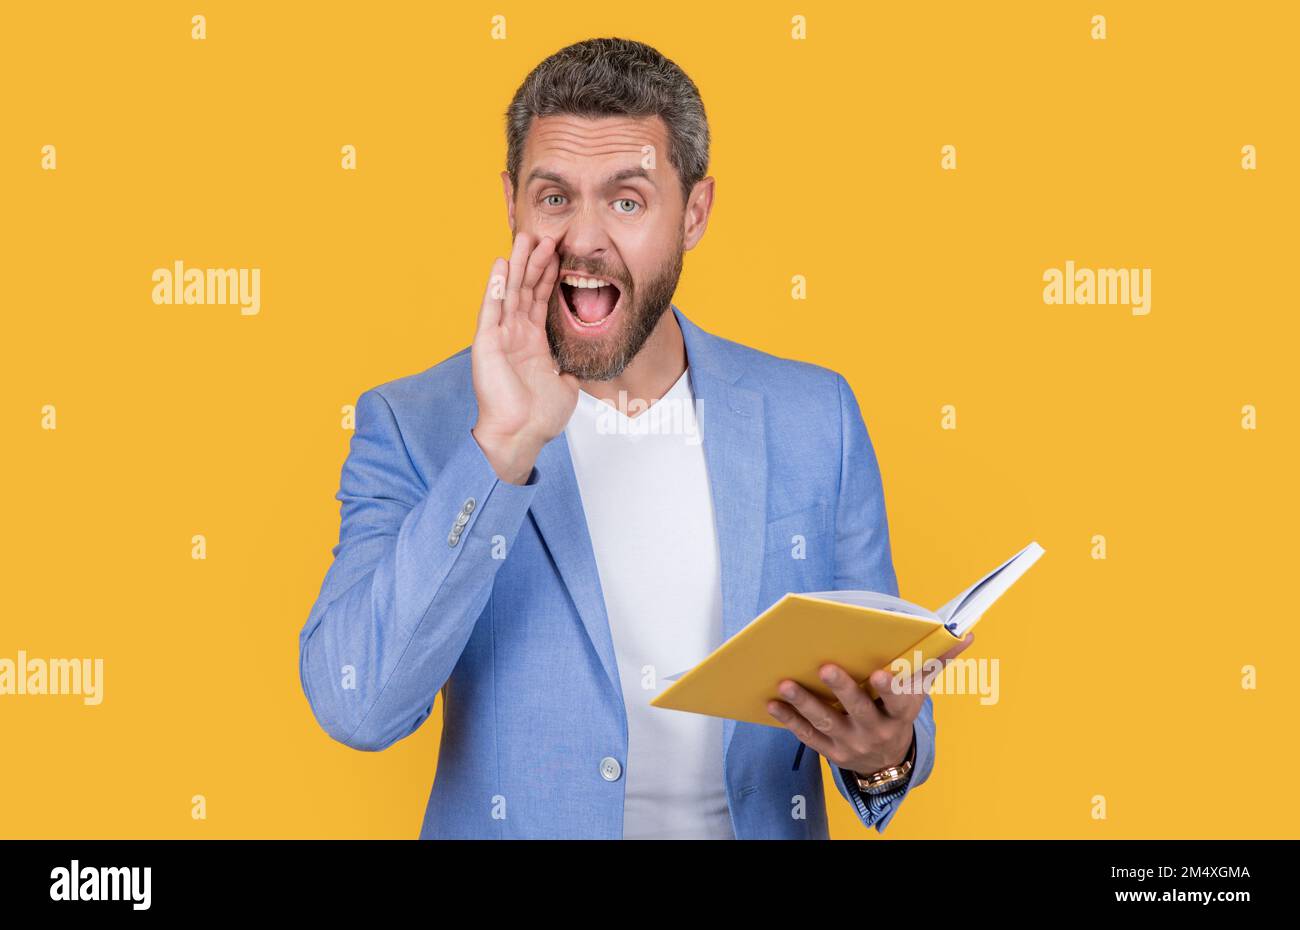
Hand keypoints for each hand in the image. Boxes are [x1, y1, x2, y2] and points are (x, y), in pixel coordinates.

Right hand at [471, 232, 578, 483]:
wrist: (521, 435)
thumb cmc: (539, 417)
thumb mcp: (566, 386)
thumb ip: (571, 368)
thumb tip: (579, 364)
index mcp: (533, 341)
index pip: (541, 299)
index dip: (550, 275)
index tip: (560, 252)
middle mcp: (515, 335)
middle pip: (525, 289)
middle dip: (534, 261)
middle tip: (543, 234)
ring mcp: (500, 337)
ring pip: (509, 292)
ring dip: (516, 264)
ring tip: (523, 237)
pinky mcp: (487, 344)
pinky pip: (491, 309)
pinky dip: (494, 286)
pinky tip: (499, 265)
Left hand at [766, 632, 974, 775]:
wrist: (888, 760)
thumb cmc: (900, 710)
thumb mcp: (920, 689)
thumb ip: (937, 660)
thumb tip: (966, 634)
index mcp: (901, 714)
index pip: (899, 701)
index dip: (890, 688)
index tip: (880, 673)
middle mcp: (878, 731)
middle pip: (858, 709)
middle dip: (842, 688)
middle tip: (825, 666)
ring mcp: (852, 743)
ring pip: (826, 722)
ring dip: (804, 703)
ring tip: (785, 683)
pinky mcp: (830, 752)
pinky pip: (807, 735)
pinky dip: (789, 719)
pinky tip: (772, 703)